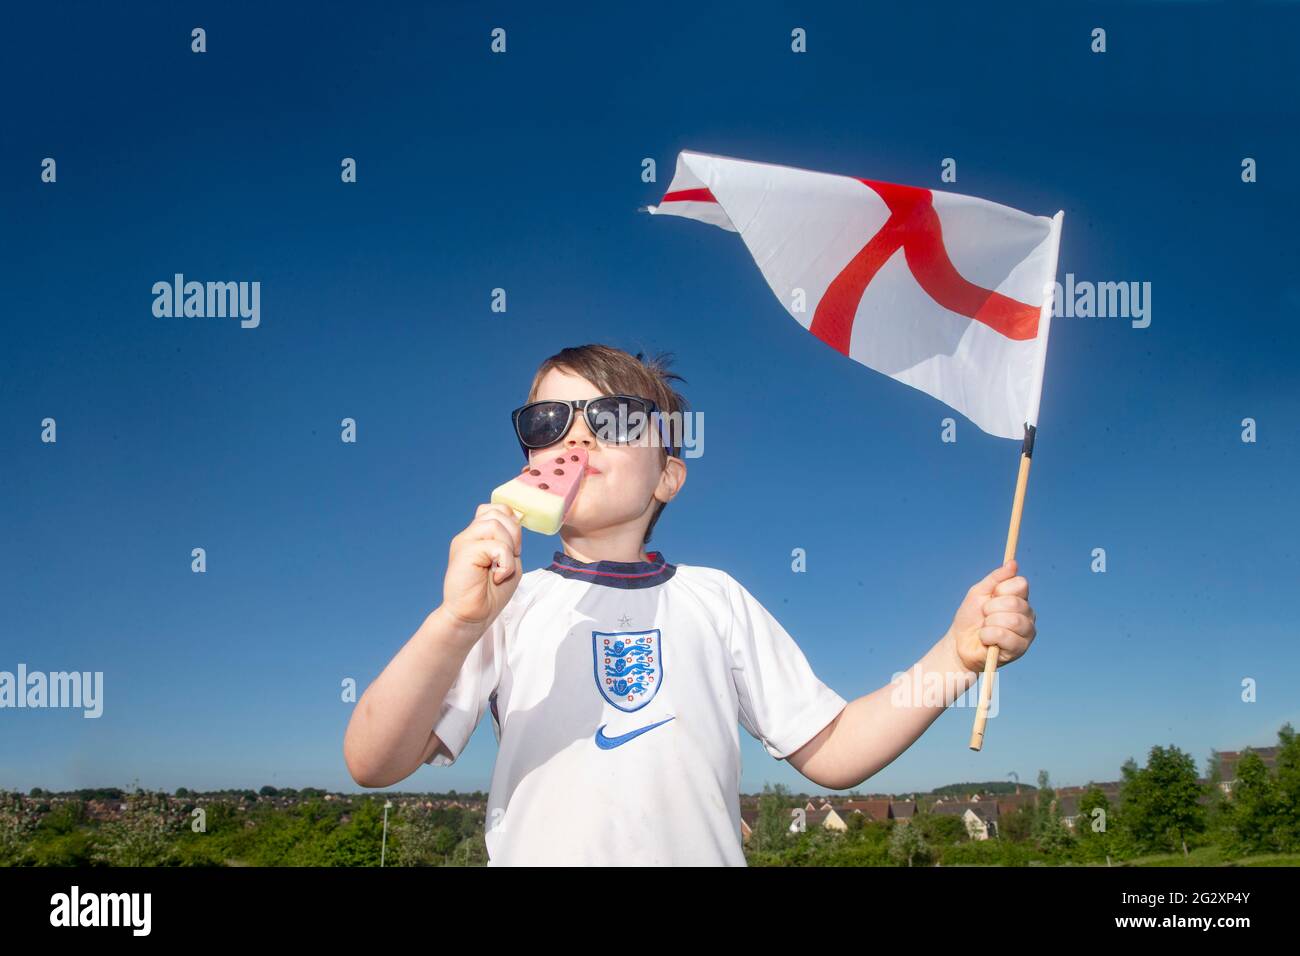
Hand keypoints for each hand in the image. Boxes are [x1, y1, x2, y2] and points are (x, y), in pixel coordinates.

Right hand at [440, 503, 522, 632]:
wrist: (472, 616)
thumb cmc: (490, 594)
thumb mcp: (508, 562)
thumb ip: (510, 542)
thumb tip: (517, 521)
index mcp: (478, 536)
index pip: (496, 508)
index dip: (512, 522)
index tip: (513, 548)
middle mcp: (469, 534)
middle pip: (498, 512)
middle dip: (514, 533)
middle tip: (508, 558)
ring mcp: (465, 540)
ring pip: (496, 523)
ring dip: (508, 547)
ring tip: (501, 567)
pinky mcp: (464, 551)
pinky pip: (496, 545)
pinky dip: (505, 562)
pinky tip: (497, 576)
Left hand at [944, 559, 1036, 673]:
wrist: (959, 643)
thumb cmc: (970, 617)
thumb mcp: (978, 593)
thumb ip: (996, 578)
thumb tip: (1013, 563)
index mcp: (1020, 598)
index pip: (1020, 584)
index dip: (1000, 589)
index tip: (989, 597)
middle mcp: (1028, 614)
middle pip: (1014, 602)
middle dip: (991, 608)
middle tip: (984, 616)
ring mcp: (1026, 632)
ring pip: (1013, 620)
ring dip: (989, 623)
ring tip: (985, 628)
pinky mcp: (1020, 649)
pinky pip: (1004, 636)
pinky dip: (988, 636)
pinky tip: (986, 640)